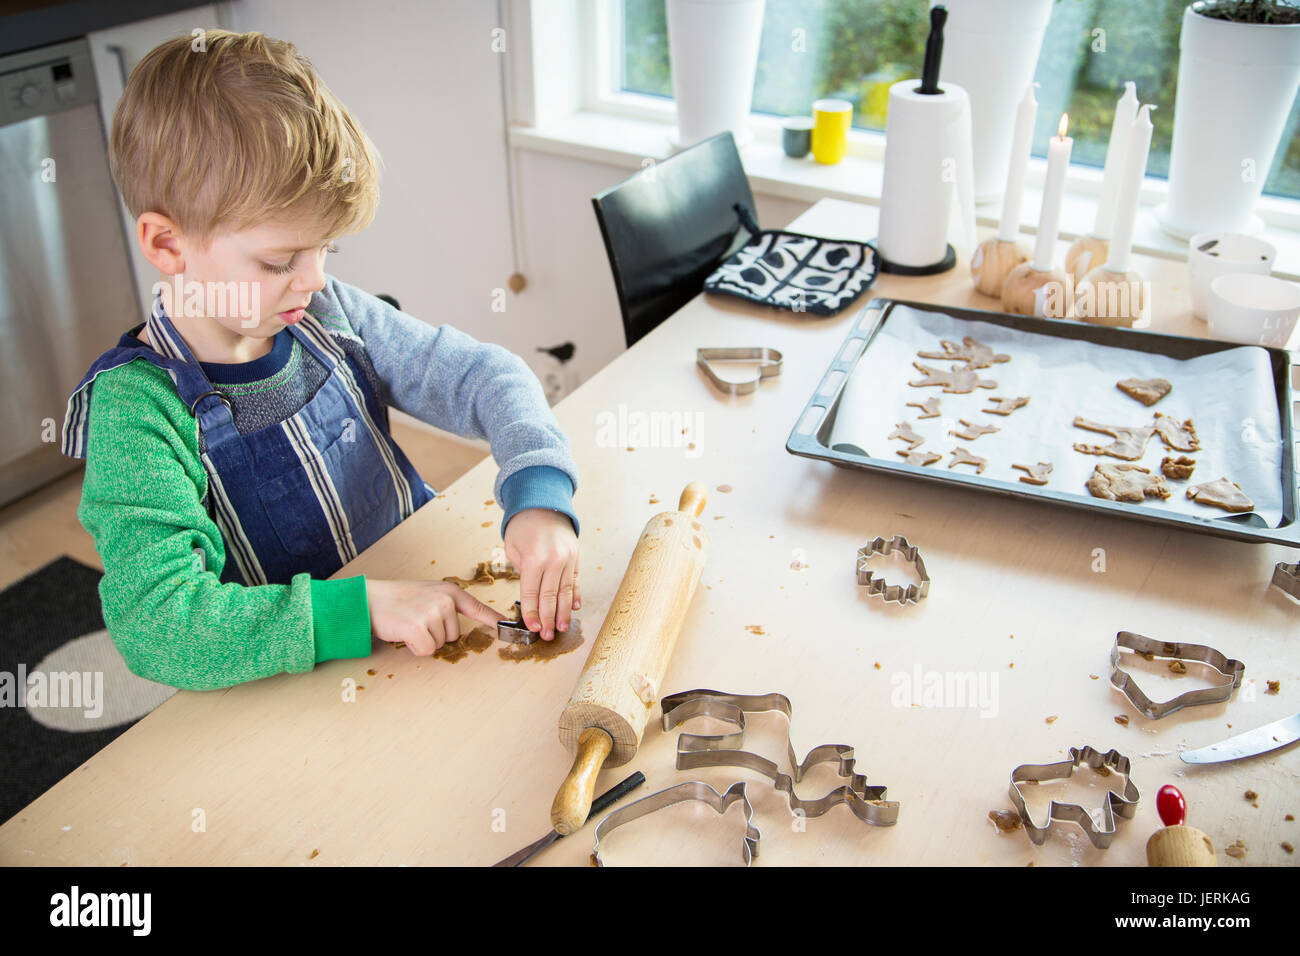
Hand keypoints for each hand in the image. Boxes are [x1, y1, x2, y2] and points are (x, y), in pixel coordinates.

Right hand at [365, 579, 501, 655]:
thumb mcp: (429, 593)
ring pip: (440, 644)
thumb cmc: (398, 599)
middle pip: (454, 635)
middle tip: (417, 620)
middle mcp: (444, 601)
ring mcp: (432, 613)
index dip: (493, 621)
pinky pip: (426, 650)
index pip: (478, 609)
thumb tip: (460, 627)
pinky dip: (414, 647)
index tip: (506, 628)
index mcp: (449, 591)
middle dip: (435, 633)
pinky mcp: (418, 628)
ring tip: (409, 623)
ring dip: (424, 639)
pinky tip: (404, 633)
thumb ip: (448, 605)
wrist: (369, 599)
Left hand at [503, 509, 579, 640]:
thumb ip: (521, 571)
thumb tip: (530, 594)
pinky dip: (575, 595)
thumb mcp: (513, 547)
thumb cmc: (523, 526)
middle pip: (550, 597)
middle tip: (548, 636)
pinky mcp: (576, 557)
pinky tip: (575, 608)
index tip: (533, 628)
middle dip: (548, 618)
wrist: (543, 504)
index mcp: (534, 559)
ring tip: (562, 628)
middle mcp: (554, 560)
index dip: (532, 613)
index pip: (531, 594)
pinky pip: (575, 580)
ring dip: (564, 612)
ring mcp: (568, 559)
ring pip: (565, 592)